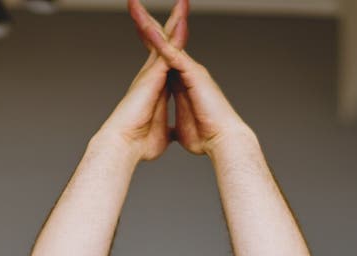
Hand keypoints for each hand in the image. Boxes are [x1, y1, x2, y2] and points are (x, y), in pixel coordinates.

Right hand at [100, 0, 188, 161]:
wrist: (124, 144)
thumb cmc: (138, 143)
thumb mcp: (161, 133)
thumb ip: (166, 128)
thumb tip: (172, 134)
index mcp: (156, 89)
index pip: (169, 65)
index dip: (175, 50)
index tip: (182, 37)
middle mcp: (152, 77)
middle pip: (165, 45)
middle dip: (173, 26)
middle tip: (181, 6)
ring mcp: (151, 74)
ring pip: (164, 41)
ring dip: (174, 21)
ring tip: (183, 3)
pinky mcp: (152, 75)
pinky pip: (166, 49)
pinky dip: (173, 36)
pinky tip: (181, 21)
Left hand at [128, 0, 248, 155]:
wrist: (223, 141)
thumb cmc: (207, 137)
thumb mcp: (183, 127)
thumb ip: (176, 122)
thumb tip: (171, 131)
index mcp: (181, 82)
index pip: (161, 59)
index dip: (149, 44)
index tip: (136, 30)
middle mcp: (186, 71)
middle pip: (163, 43)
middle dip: (147, 24)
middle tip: (132, 4)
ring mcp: (190, 70)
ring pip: (167, 42)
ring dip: (150, 25)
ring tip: (135, 7)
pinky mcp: (193, 74)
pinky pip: (173, 54)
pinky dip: (161, 43)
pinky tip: (148, 30)